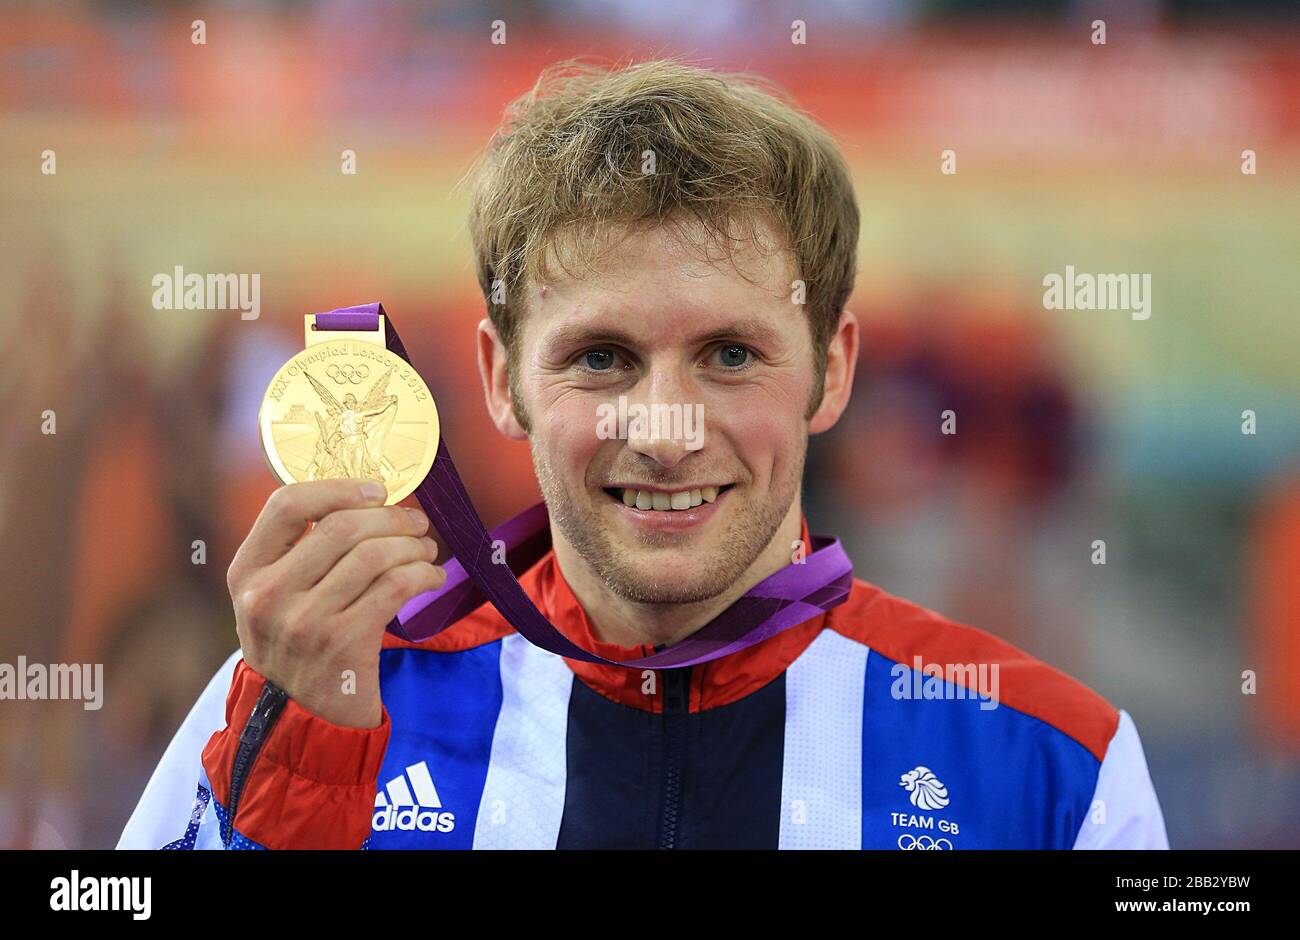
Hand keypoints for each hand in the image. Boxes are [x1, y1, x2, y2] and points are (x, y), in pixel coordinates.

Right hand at [226, 479, 443, 726]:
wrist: (300, 720)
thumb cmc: (296, 646)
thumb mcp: (273, 598)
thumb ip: (299, 551)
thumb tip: (364, 499)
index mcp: (246, 571)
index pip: (286, 504)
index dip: (338, 488)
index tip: (376, 491)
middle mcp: (267, 594)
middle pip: (341, 525)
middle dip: (392, 517)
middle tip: (417, 523)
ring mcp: (304, 621)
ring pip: (374, 554)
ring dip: (413, 545)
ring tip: (426, 551)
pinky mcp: (343, 643)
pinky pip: (396, 586)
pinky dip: (423, 574)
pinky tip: (430, 577)